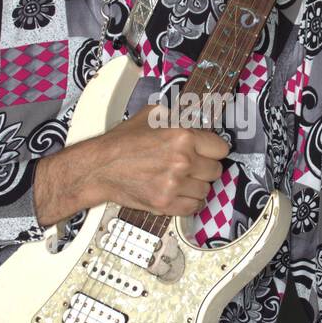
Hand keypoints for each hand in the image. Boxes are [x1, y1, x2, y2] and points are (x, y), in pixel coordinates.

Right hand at [93, 100, 230, 215]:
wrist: (100, 167)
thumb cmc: (123, 142)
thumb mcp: (152, 114)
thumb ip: (179, 114)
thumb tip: (197, 115)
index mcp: (182, 136)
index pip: (221, 149)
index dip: (213, 150)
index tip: (208, 152)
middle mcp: (181, 161)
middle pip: (215, 171)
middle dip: (205, 168)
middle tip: (192, 166)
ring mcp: (174, 184)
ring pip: (205, 190)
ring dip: (196, 186)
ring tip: (181, 179)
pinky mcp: (165, 203)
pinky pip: (193, 207)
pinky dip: (189, 202)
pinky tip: (179, 193)